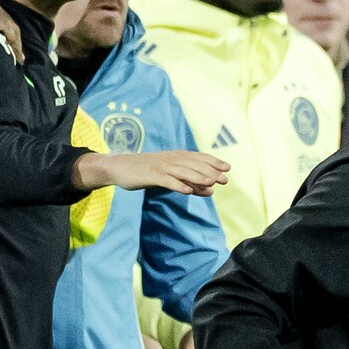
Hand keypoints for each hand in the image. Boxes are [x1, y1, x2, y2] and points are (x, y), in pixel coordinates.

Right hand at [0, 0, 21, 61]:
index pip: (1, 9)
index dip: (7, 25)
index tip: (10, 38)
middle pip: (9, 20)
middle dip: (14, 38)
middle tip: (17, 54)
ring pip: (12, 26)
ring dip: (17, 44)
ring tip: (18, 58)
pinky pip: (10, 31)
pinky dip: (15, 44)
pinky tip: (15, 56)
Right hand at [78, 150, 230, 194]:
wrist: (120, 167)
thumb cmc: (148, 172)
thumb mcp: (171, 177)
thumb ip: (190, 183)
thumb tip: (211, 191)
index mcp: (176, 157)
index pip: (199, 157)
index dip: (213, 162)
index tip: (228, 167)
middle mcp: (170, 159)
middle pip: (194, 165)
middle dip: (210, 171)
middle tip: (224, 179)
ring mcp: (160, 167)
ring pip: (182, 171)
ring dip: (198, 177)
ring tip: (211, 183)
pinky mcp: (150, 176)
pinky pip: (166, 180)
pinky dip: (177, 185)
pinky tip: (187, 191)